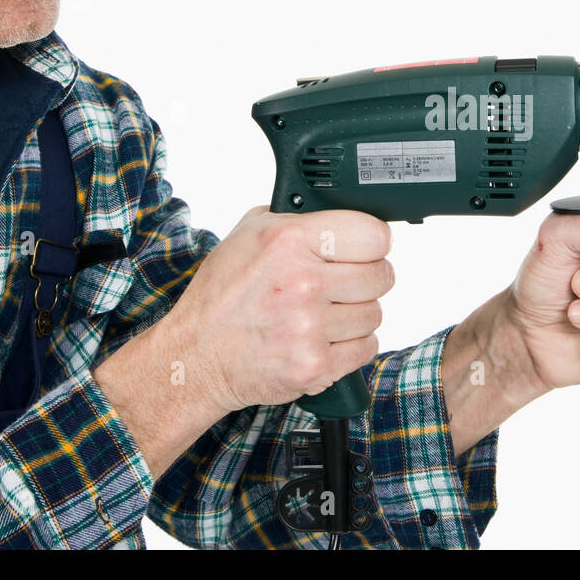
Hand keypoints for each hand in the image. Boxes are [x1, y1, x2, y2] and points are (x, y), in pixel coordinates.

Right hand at [170, 206, 394, 415]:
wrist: (197, 356)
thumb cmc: (223, 294)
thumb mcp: (248, 234)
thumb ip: (298, 218)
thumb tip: (342, 213)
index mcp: (289, 241)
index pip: (375, 235)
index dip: (372, 242)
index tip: (363, 249)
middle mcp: (302, 283)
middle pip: (382, 276)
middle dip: (366, 278)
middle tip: (340, 284)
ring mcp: (310, 329)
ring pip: (374, 314)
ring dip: (356, 314)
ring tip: (323, 313)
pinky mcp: (315, 366)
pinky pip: (366, 348)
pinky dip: (351, 345)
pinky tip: (323, 337)